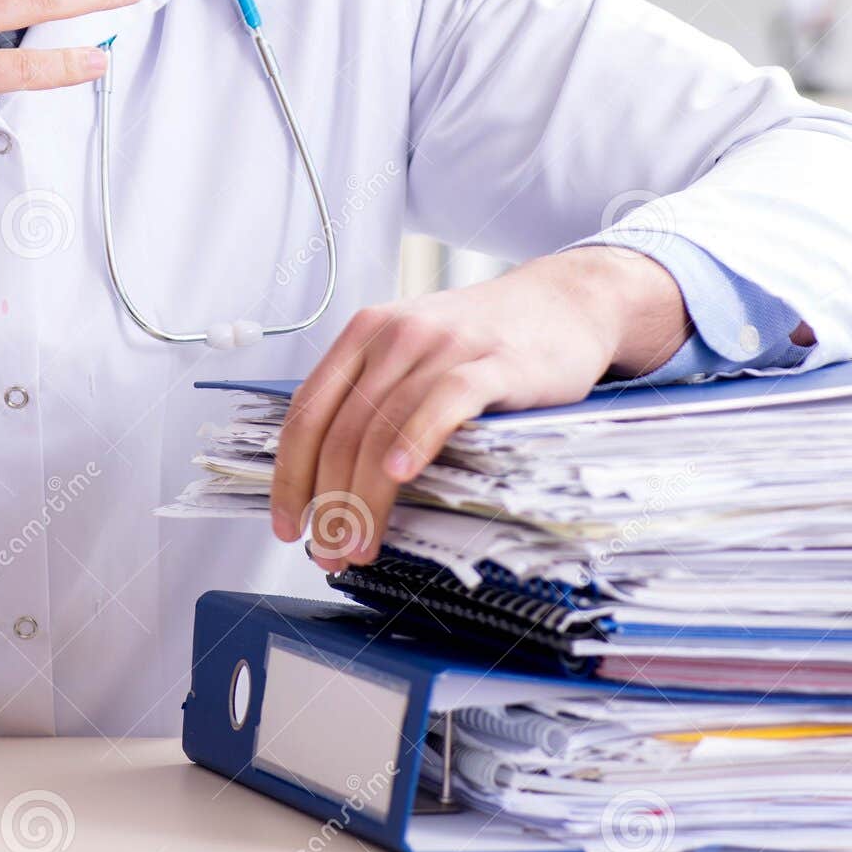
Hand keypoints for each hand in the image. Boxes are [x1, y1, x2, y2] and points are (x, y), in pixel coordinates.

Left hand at [269, 247, 689, 571]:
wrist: (564, 301)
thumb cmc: (486, 338)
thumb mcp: (415, 352)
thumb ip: (377, 396)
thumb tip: (332, 480)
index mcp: (365, 333)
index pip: (307, 411)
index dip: (289, 474)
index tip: (287, 523)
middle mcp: (395, 334)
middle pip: (340, 429)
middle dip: (327, 500)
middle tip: (329, 550)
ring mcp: (443, 346)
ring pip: (382, 426)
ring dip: (365, 496)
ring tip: (362, 543)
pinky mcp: (493, 363)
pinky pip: (443, 401)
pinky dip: (415, 439)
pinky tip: (400, 474)